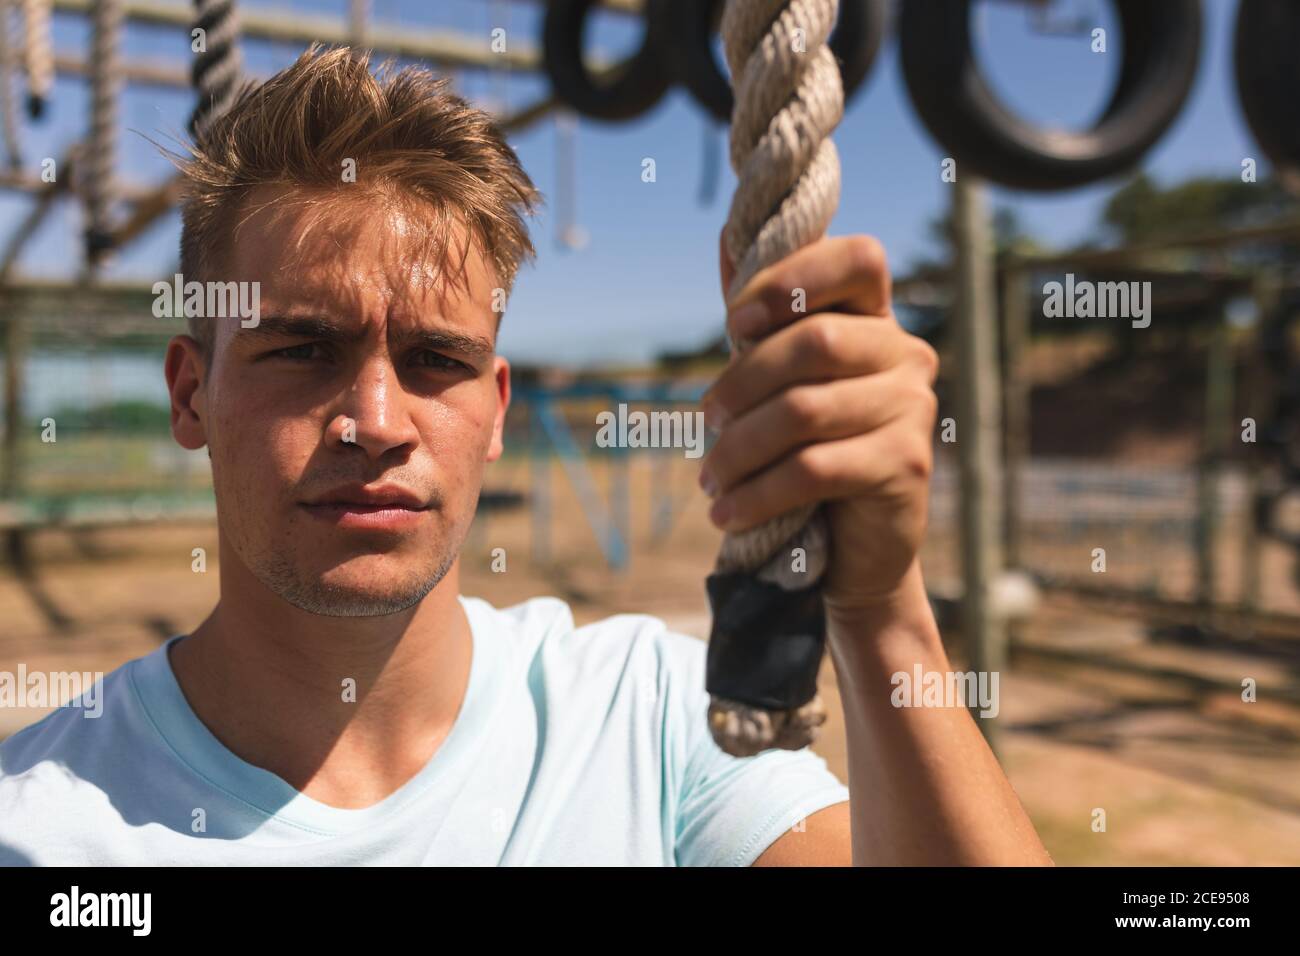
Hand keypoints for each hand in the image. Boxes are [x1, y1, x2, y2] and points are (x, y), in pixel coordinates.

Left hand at [699, 231, 938, 609]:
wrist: (855, 550)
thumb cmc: (808, 450)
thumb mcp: (779, 381)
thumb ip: (761, 318)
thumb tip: (726, 236)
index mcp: (876, 319)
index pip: (859, 259)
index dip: (791, 278)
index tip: (736, 325)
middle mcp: (907, 354)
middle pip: (815, 340)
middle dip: (742, 381)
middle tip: (705, 419)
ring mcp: (914, 408)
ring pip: (805, 411)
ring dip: (738, 448)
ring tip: (710, 478)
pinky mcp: (906, 464)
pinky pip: (814, 469)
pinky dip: (757, 493)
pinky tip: (727, 512)